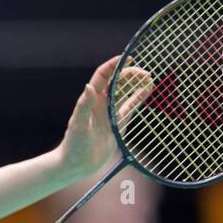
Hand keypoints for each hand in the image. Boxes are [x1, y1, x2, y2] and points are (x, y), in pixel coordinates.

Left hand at [55, 55, 152, 180]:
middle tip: (144, 72)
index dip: (113, 65)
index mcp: (90, 100)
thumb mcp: (79, 125)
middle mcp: (100, 103)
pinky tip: (148, 90)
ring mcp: (110, 113)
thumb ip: (84, 106)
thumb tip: (88, 87)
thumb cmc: (74, 145)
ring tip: (149, 77)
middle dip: (129, 74)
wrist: (77, 165)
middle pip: (116, 82)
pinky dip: (139, 98)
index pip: (102, 76)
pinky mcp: (117, 124)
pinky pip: (130, 107)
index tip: (125, 57)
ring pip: (125, 93)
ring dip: (136, 84)